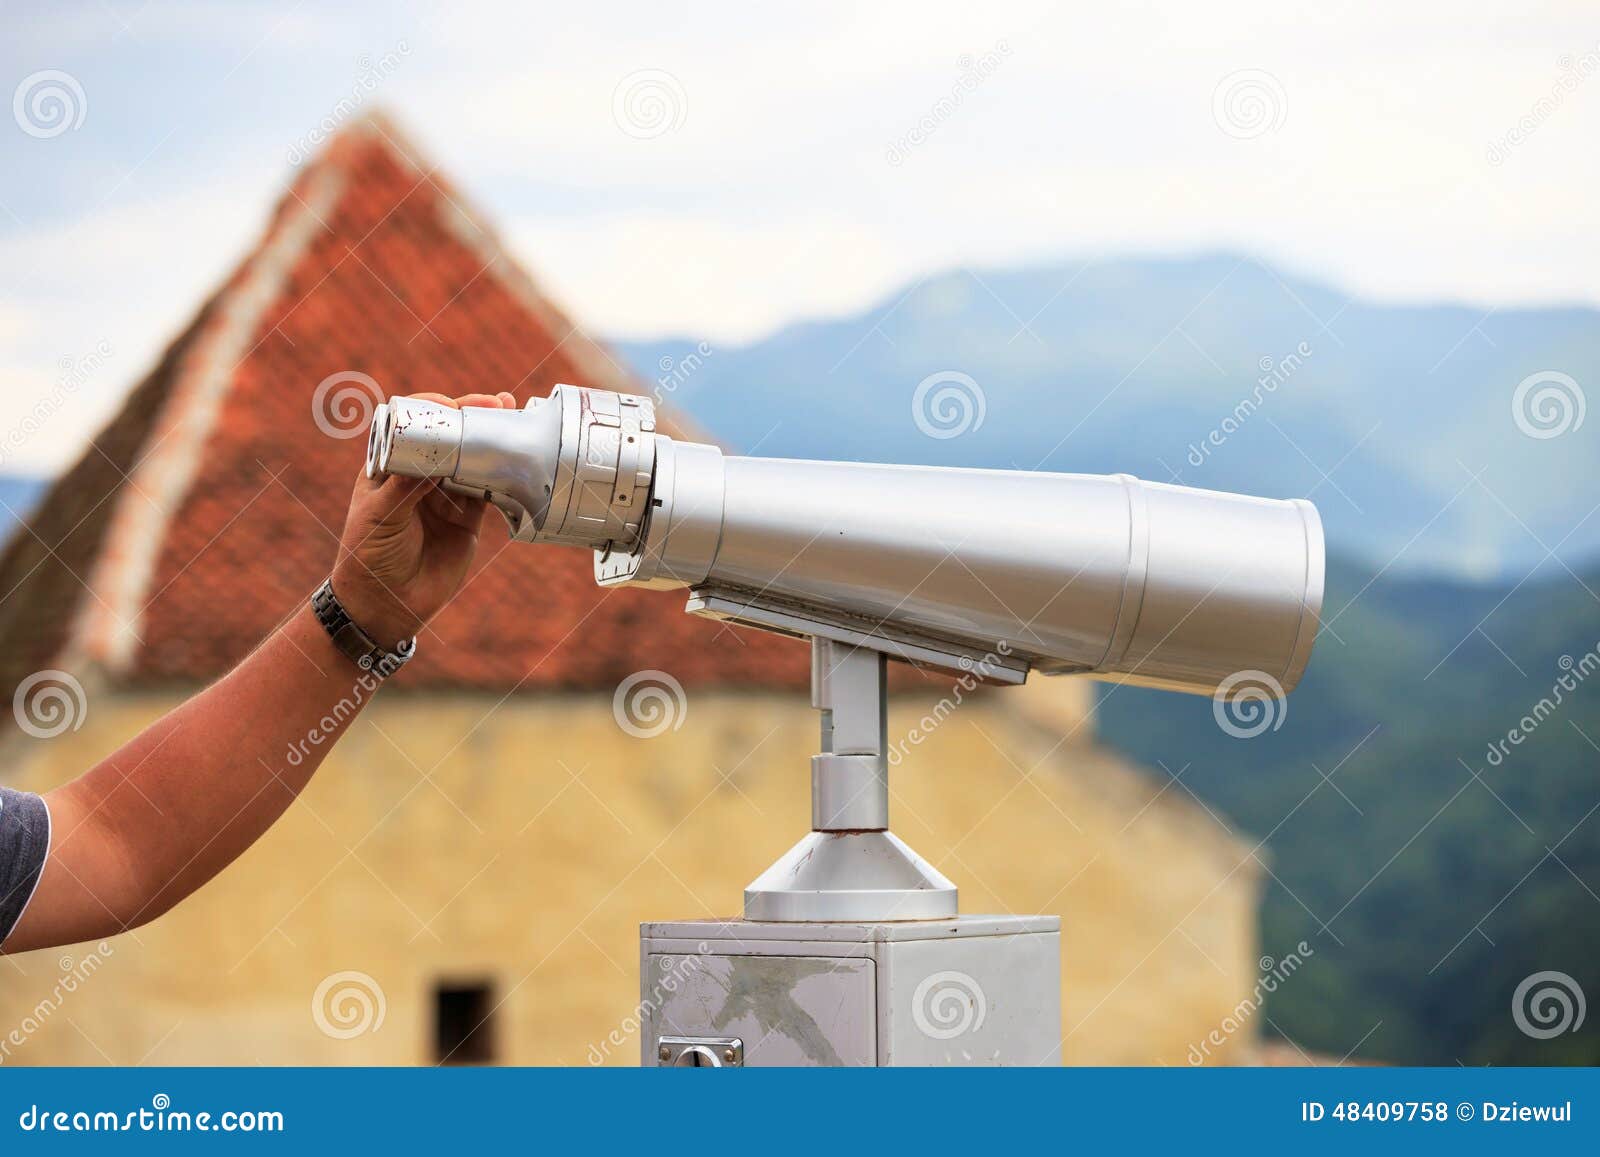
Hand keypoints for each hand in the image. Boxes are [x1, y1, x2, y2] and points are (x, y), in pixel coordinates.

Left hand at [330, 391, 517, 646]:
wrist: (386, 603)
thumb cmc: (368, 554)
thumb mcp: (380, 514)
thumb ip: (406, 484)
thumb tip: (436, 453)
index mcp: (389, 465)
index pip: (413, 426)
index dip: (434, 409)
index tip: (452, 405)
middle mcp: (419, 475)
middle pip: (449, 436)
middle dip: (472, 417)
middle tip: (497, 404)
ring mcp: (445, 496)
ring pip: (472, 459)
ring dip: (492, 440)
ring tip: (515, 419)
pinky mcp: (467, 519)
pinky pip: (489, 490)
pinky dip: (504, 475)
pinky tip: (517, 460)